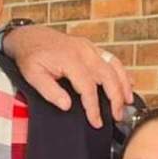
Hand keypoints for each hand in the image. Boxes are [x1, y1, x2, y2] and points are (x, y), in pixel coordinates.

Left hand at [3, 24, 132, 127]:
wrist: (29, 37)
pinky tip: (128, 82)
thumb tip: (66, 105)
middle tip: (117, 116)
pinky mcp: (90, 47)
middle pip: (108, 77)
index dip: (94, 107)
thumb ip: (49, 91)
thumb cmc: (30, 56)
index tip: (96, 122)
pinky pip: (111, 59)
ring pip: (114, 66)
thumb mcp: (32, 76)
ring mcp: (89, 48)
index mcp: (70, 59)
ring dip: (124, 85)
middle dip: (116, 98)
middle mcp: (83, 52)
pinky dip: (122, 71)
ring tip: (128, 102)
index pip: (88, 88)